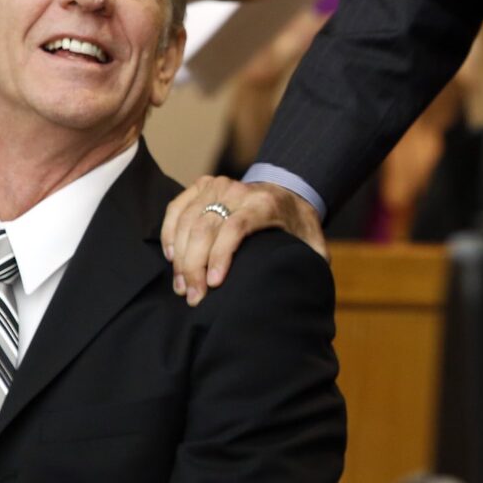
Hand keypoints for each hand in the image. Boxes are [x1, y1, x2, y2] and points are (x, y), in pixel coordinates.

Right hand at [162, 177, 326, 304]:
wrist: (289, 191)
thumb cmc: (297, 225)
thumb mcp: (312, 243)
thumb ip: (313, 263)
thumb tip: (309, 289)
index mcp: (264, 205)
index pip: (235, 227)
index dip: (220, 256)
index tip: (214, 285)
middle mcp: (238, 192)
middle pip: (205, 228)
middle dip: (194, 266)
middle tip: (194, 297)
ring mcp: (217, 186)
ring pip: (187, 222)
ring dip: (180, 258)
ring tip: (183, 287)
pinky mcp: (201, 186)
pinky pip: (176, 209)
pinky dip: (169, 234)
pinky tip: (172, 258)